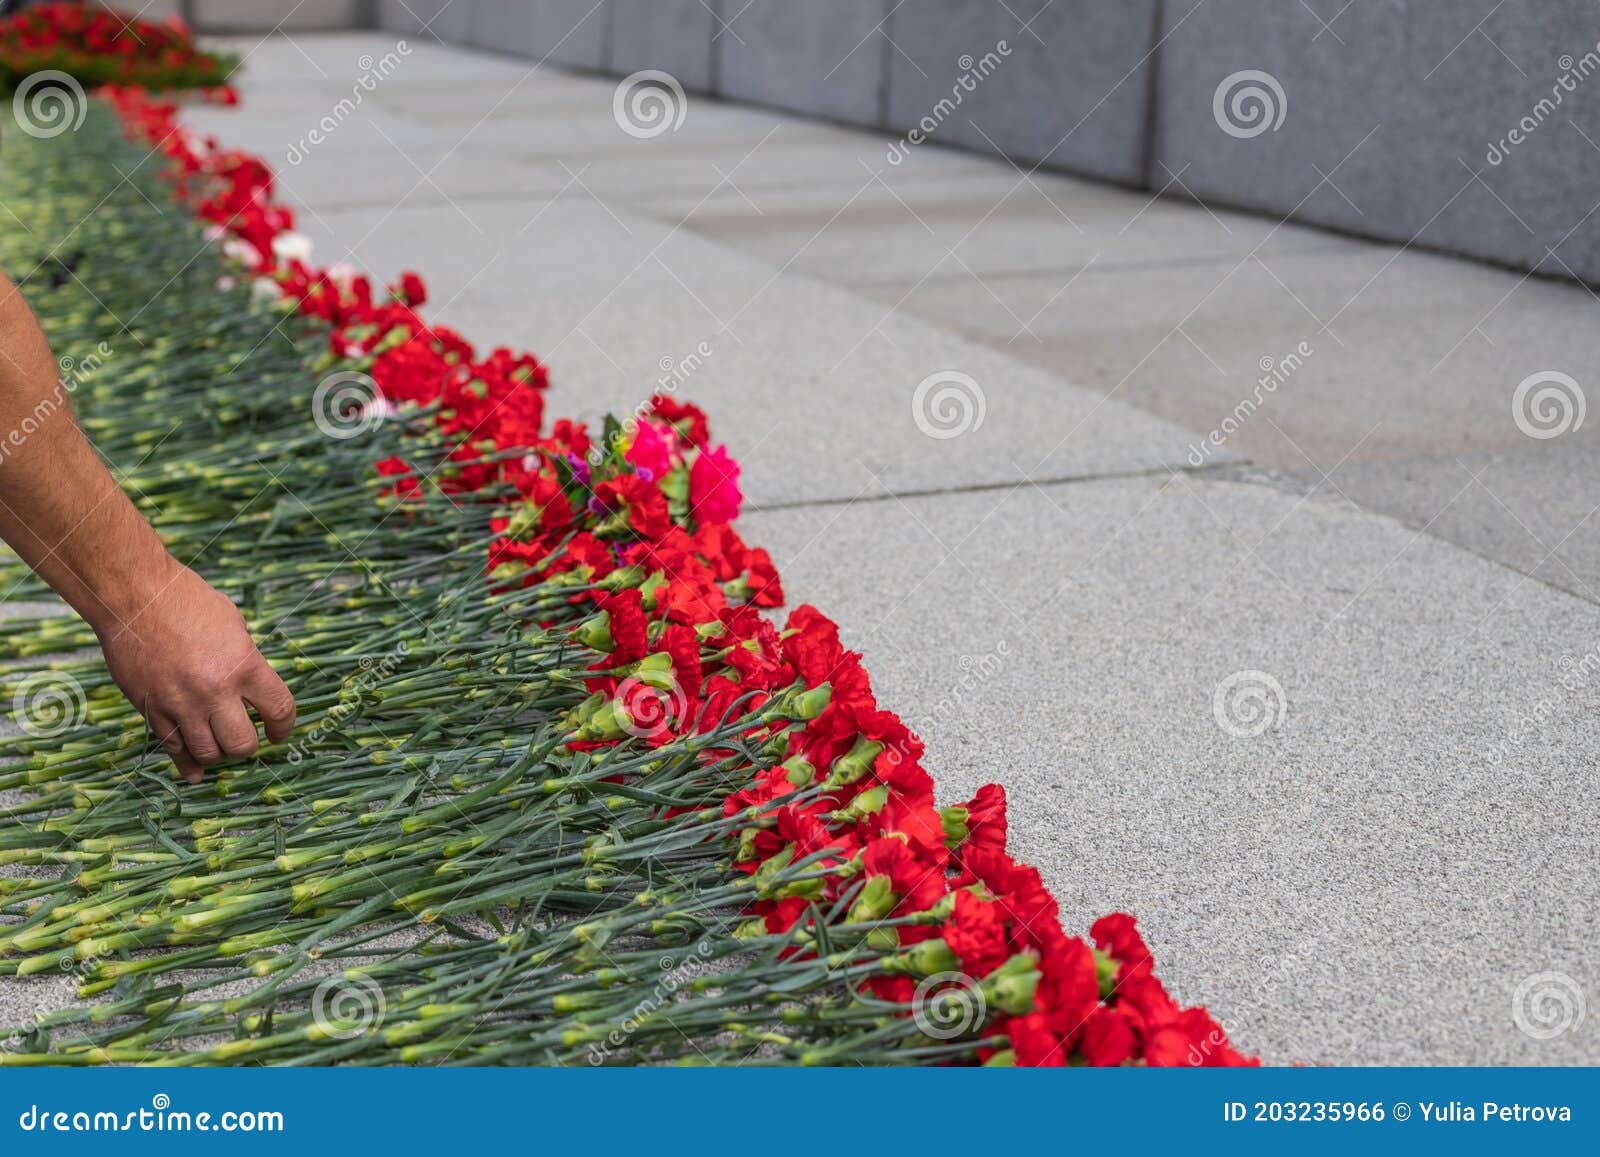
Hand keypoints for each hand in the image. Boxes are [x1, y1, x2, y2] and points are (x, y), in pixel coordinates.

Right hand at [96, 558, 295, 782]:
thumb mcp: (233, 624)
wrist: (133, 596)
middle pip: (243, 744)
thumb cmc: (187, 600)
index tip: (279, 733)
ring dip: (218, 753)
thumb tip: (252, 689)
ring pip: (208, 753)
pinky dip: (186, 762)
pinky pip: (173, 748)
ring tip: (219, 743)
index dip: (284, 728)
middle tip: (246, 737)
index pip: (279, 711)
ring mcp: (181, 703)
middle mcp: (215, 690)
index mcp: (245, 665)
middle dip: (249, 746)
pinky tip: (194, 769)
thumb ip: (245, 660)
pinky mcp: (151, 708)